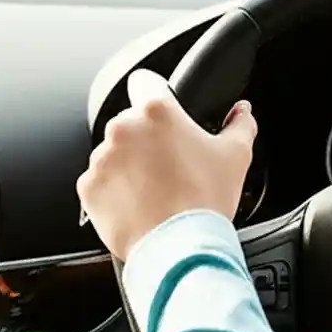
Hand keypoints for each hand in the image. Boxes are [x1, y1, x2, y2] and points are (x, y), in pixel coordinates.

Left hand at [77, 70, 257, 259]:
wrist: (179, 249)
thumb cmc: (206, 201)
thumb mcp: (236, 157)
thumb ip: (240, 124)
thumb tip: (242, 112)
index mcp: (157, 112)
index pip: (146, 83)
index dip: (158, 96)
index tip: (163, 114)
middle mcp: (123, 129)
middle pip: (131, 123)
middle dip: (146, 140)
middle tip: (169, 167)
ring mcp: (101, 159)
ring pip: (114, 154)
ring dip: (129, 166)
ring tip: (155, 191)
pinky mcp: (88, 188)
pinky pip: (100, 183)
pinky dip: (115, 192)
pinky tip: (139, 205)